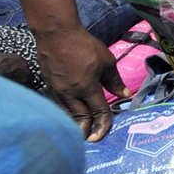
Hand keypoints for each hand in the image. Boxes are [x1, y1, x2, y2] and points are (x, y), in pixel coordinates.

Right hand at [35, 27, 123, 142]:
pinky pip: (59, 104)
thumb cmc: (84, 45)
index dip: (103, 124)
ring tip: (81, 133)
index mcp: (87, 87)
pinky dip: (66, 112)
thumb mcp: (106, 61)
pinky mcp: (49, 86)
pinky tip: (70, 115)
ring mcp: (57, 90)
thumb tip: (125, 95)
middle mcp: (70, 93)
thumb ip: (114, 81)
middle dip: (86, 131)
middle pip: (80, 118)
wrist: (56, 34)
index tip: (102, 135)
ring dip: (75, 124)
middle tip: (91, 139)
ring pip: (67, 113)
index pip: (98, 111)